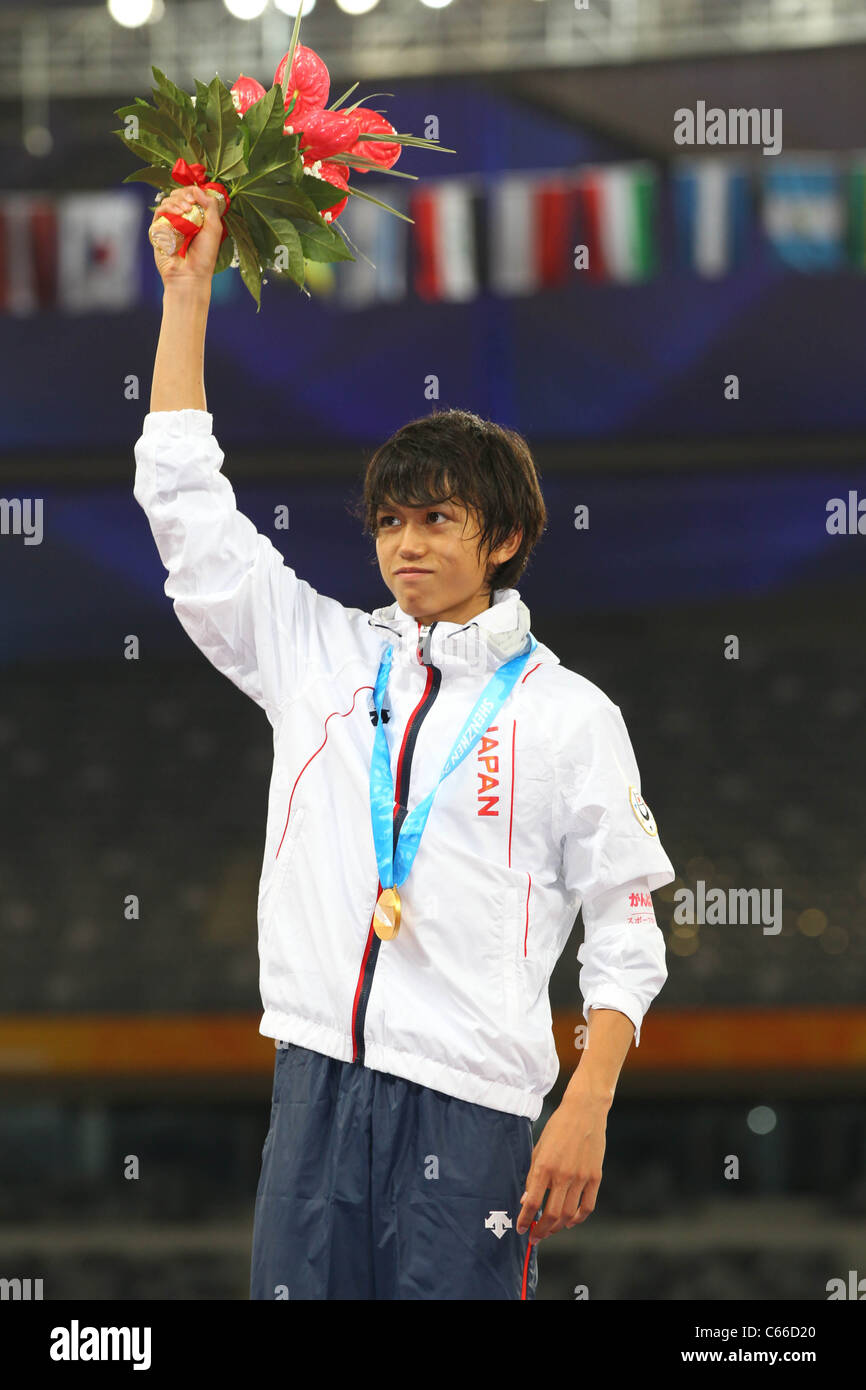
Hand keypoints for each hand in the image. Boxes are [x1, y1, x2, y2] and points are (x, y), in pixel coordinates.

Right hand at [150, 183, 224, 290]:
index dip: (193, 191)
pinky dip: (168, 208)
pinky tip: (176, 213)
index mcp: (196, 217)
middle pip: (178, 195)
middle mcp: (182, 219)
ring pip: (168, 200)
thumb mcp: (214, 228)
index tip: (197, 195)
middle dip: (184, 194)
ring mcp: (170, 224)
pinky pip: (159, 212)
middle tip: (191, 202)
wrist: (190, 275)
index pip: (192, 195)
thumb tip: (198, 189)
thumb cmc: (204, 256)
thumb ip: (210, 206)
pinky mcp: (158, 230)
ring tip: (185, 209)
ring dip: (176, 200)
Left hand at [515, 1094, 607, 1244]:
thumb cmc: (557, 1127)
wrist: (584, 1111)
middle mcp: (563, 1175)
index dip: (525, 1220)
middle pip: (551, 1215)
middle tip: (535, 1236)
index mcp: (545, 1166)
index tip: (521, 1229)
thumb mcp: (538, 1148)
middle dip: (541, 1230)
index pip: (532, 1203)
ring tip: (550, 1230)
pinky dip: (578, 1218)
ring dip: (557, 1227)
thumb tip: (527, 1201)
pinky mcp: (595, 1177)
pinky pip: (587, 1206)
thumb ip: (532, 1176)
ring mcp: (581, 1177)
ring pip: (568, 1215)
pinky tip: (570, 1221)